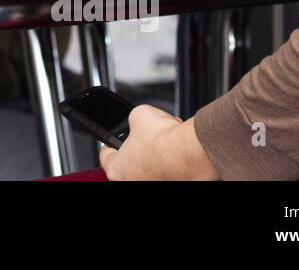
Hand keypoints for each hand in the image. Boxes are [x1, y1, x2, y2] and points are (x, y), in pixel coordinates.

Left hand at [99, 105, 218, 179]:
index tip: (114, 138)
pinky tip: (177, 149)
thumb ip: (133, 119)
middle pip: (132, 160)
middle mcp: (134, 183)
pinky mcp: (176, 182)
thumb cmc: (163, 140)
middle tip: (145, 136)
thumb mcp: (138, 114)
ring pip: (153, 164)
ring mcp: (155, 184)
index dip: (111, 141)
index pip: (107, 155)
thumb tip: (138, 119)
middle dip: (140, 146)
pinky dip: (174, 159)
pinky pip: (171, 169)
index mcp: (117, 170)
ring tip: (165, 141)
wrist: (191, 152)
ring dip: (158, 153)